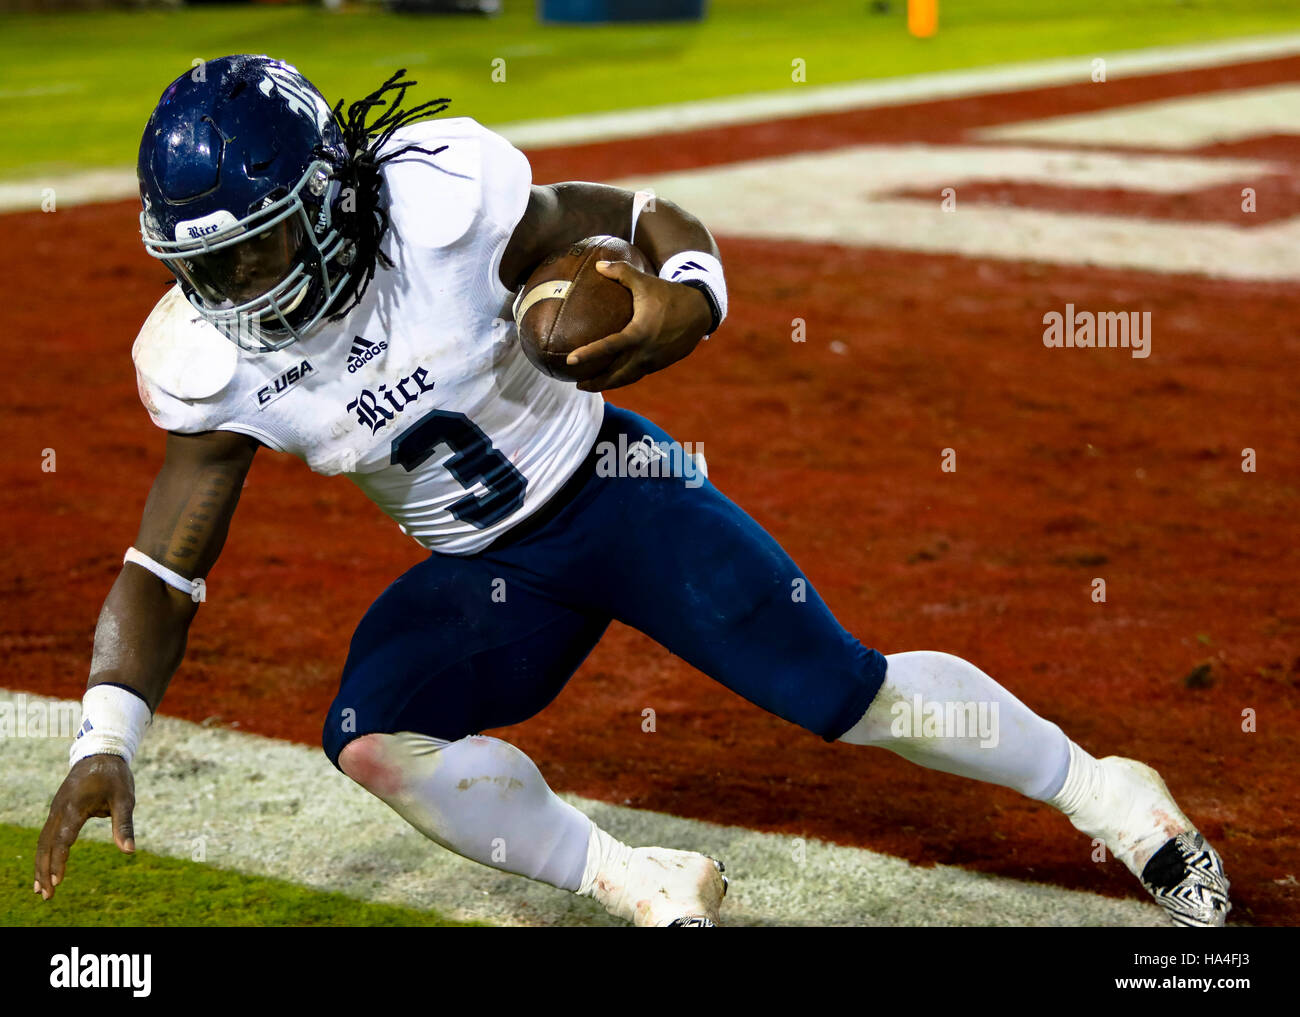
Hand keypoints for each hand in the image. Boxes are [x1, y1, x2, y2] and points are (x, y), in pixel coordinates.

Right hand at [34, 754, 134, 899]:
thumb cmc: (115, 777)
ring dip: (40, 866)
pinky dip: (43, 854)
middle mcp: (60, 810)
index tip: (58, 880)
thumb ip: (124, 826)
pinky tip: (44, 869)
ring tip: (41, 890)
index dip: (60, 860)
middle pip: (46, 845)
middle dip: (44, 871)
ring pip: (42, 842)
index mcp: (75, 807)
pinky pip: (46, 836)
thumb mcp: (125, 799)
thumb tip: (130, 851)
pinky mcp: (57, 811)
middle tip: (47, 895)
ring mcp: (55, 810)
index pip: (64, 839)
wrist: (100, 753)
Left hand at [567, 260, 712, 391]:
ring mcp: (655, 361)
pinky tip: (614, 375)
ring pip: (628, 378)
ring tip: (591, 385)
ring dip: (609, 384)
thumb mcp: (645, 281)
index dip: (588, 354)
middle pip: (616, 375)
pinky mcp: (661, 364)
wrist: (701, 311)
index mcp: (639, 333)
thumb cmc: (670, 294)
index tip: (570, 360)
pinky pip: (639, 374)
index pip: (609, 347)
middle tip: (577, 384)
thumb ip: (621, 272)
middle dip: (596, 382)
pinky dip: (624, 378)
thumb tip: (597, 265)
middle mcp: (646, 352)